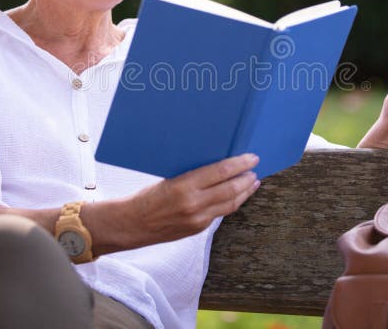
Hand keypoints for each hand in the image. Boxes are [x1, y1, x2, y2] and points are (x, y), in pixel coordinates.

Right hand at [88, 154, 260, 253]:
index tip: (252, 157)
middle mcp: (194, 204)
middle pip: (231, 189)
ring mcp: (197, 219)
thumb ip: (194, 175)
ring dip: (245, 192)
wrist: (131, 224)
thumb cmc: (147, 197)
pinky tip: (236, 196)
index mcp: (184, 186)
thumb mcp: (169, 178)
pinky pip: (221, 214)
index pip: (221, 172)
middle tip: (255, 169)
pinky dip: (232, 203)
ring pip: (230, 204)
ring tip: (253, 182)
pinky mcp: (198, 229)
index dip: (240, 164)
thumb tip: (219, 165)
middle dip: (247, 178)